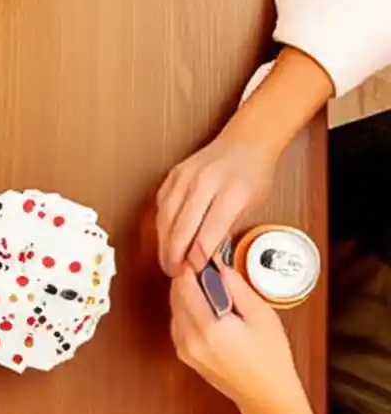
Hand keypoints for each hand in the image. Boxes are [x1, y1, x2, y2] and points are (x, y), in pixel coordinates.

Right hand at [155, 133, 274, 276]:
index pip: (209, 231)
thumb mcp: (252, 205)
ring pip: (166, 219)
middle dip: (176, 254)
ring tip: (168, 262)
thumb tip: (207, 257)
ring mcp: (186, 178)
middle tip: (175, 273)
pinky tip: (164, 240)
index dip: (198, 255)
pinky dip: (160, 227)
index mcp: (233, 191)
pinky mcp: (172, 177)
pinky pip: (161, 207)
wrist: (245, 141)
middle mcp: (206, 182)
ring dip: (164, 244)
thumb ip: (226, 230)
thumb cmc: (252, 174)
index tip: (194, 270)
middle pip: (182, 227)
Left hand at [169, 265, 304, 413]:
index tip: (202, 256)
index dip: (192, 266)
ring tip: (212, 289)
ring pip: (175, 307)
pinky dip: (187, 309)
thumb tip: (218, 266)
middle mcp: (189, 339)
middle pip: (176, 295)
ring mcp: (183, 348)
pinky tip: (207, 308)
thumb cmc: (270, 357)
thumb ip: (236, 287)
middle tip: (208, 269)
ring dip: (187, 294)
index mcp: (209, 327)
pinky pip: (177, 322)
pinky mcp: (183, 353)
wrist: (264, 393)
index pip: (185, 285)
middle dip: (189, 279)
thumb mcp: (261, 315)